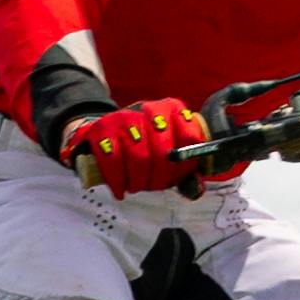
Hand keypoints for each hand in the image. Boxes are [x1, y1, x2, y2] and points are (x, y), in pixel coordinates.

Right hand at [63, 92, 213, 194]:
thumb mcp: (169, 153)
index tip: (175, 177)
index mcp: (173, 110)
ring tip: (136, 186)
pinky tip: (120, 189)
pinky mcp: (102, 128)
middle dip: (159, 178)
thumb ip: (185, 173)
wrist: (108, 132)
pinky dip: (117, 180)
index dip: (184, 165)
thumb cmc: (145, 146)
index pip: (189, 138)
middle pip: (163, 152)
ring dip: (138, 181)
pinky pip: (113, 160)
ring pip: (139, 157)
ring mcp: (124, 117)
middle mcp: (150, 109)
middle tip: (153, 187)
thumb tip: (196, 191)